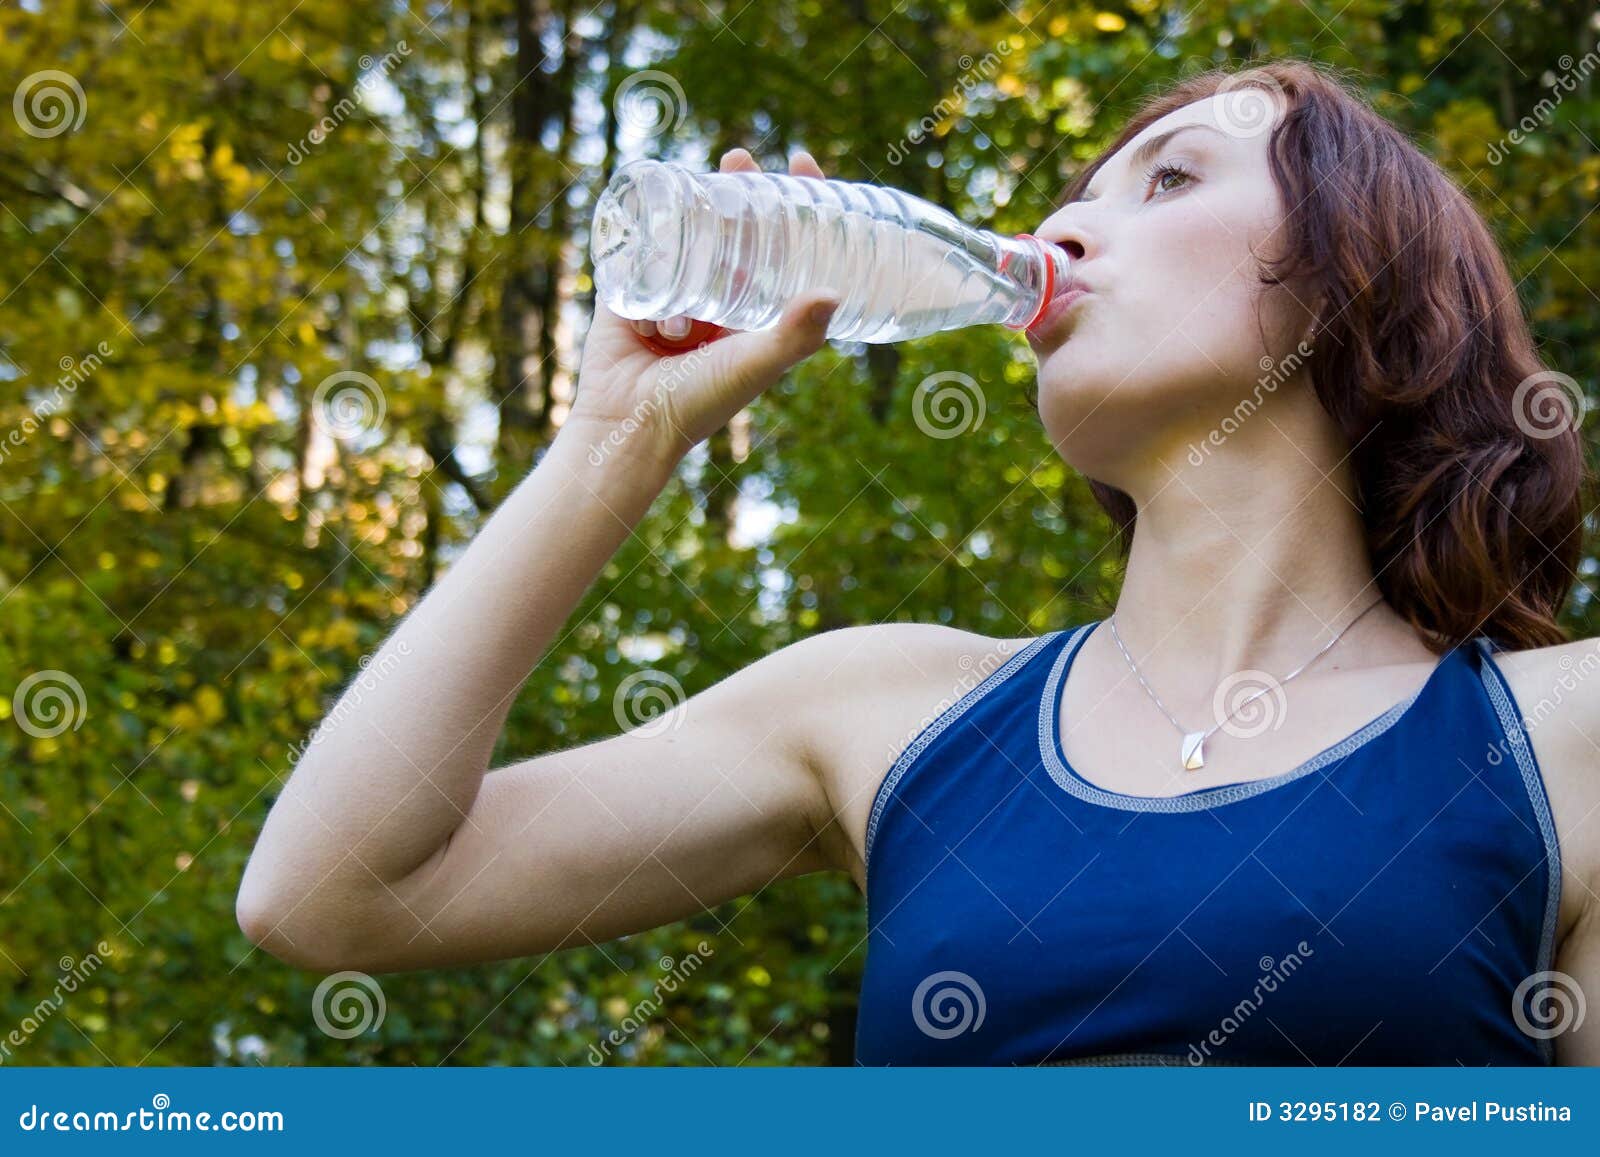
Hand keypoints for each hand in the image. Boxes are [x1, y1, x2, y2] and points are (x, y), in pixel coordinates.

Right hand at [569, 148, 841, 464]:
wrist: (628, 425)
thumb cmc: (699, 403)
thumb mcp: (755, 364)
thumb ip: (794, 335)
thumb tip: (835, 294)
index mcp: (758, 316)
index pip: (786, 248)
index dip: (797, 206)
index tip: (800, 163)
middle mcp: (722, 301)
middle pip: (739, 230)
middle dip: (742, 189)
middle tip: (741, 157)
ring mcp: (678, 293)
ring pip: (693, 232)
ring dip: (701, 197)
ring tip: (707, 171)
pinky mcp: (634, 290)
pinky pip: (646, 247)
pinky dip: (654, 229)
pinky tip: (661, 203)